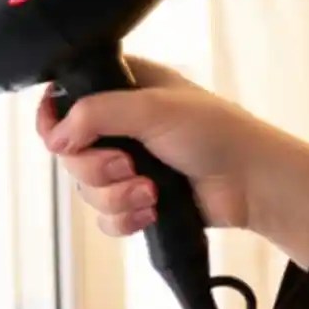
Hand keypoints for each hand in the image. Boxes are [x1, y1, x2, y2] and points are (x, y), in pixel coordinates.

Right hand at [36, 56, 308, 268]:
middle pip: (69, 154)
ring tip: (150, 192)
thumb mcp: (152, 108)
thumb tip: (56, 138)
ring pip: (86, 189)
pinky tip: (151, 210)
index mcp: (120, 90)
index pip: (64, 100)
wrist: (254, 183)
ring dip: (116, 196)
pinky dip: (125, 217)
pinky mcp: (136, 200)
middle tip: (128, 165)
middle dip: (96, 168)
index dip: (54, 121)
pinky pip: (105, 217)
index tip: (61, 138)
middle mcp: (118, 127)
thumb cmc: (215, 132)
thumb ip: (96, 114)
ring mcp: (126, 166)